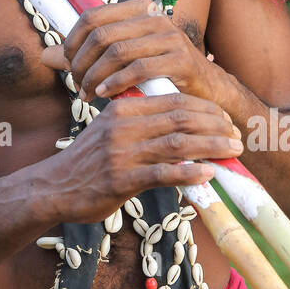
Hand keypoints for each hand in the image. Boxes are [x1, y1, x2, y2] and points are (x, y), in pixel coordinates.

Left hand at [40, 0, 216, 102]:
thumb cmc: (158, 76)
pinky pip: (139, 68)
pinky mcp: (180, 59)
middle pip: (101, 34)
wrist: (206, 93)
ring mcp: (169, 37)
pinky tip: (106, 95)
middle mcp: (153, 19)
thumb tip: (45, 56)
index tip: (67, 66)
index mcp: (137, 12)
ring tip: (87, 94)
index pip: (92, 16)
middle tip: (76, 85)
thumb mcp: (121, 61)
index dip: (73, 40)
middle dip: (82, 62)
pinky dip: (117, 82)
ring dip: (96, 75)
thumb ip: (84, 57)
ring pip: (117, 50)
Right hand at [42, 93, 242, 224]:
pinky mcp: (121, 179)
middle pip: (179, 118)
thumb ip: (139, 125)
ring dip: (210, 146)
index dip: (204, 108)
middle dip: (214, 125)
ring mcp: (122, 153)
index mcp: (122, 110)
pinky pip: (162, 174)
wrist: (53, 187)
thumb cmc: (86, 162)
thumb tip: (176, 126)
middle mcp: (123, 127)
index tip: (224, 118)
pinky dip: (188, 172)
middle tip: (236, 136)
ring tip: (233, 151)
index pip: (172, 101)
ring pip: (177, 144)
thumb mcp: (109, 131)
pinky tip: (207, 174)